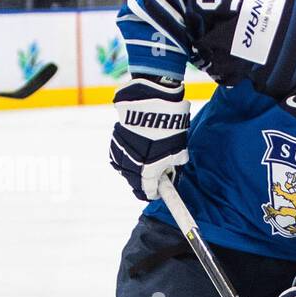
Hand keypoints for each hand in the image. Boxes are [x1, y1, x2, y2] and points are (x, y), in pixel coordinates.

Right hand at [109, 77, 189, 200]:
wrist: (153, 101)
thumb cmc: (170, 126)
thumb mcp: (179, 148)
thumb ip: (175, 162)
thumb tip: (174, 166)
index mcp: (148, 171)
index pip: (147, 191)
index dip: (152, 194)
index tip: (156, 195)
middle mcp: (132, 164)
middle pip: (133, 181)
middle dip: (140, 184)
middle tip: (148, 184)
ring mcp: (121, 150)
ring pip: (122, 167)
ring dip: (130, 170)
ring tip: (138, 169)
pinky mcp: (115, 137)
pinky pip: (117, 153)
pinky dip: (123, 156)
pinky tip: (130, 154)